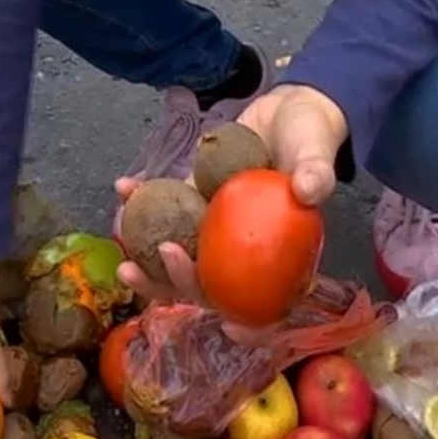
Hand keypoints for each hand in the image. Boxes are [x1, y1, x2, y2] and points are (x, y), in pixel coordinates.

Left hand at [115, 84, 347, 303]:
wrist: (286, 111)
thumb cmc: (311, 138)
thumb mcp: (317, 152)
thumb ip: (316, 171)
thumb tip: (309, 189)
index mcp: (278, 257)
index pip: (266, 305)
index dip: (250, 326)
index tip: (228, 327)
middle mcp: (242, 253)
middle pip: (209, 287)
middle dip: (177, 284)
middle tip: (160, 257)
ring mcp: (213, 233)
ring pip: (180, 260)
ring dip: (147, 264)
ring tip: (120, 249)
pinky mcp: (193, 206)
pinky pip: (164, 215)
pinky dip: (140, 204)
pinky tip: (124, 187)